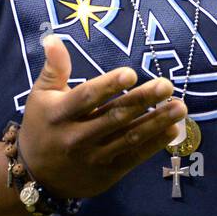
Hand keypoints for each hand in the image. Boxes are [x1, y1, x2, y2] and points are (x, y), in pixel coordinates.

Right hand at [15, 34, 188, 198]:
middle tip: (166, 86)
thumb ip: (54, 68)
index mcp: (60, 114)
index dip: (108, 86)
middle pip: (114, 117)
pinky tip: (172, 129)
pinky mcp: (108, 172)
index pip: (86, 98)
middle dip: (142, 101)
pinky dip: (155, 144)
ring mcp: (94, 157)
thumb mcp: (40, 96)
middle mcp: (77, 137)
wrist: (37, 177)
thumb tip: (54, 38)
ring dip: (157, 122)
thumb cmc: (41, 127)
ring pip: (129, 138)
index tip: (130, 73)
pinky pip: (134, 157)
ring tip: (179, 107)